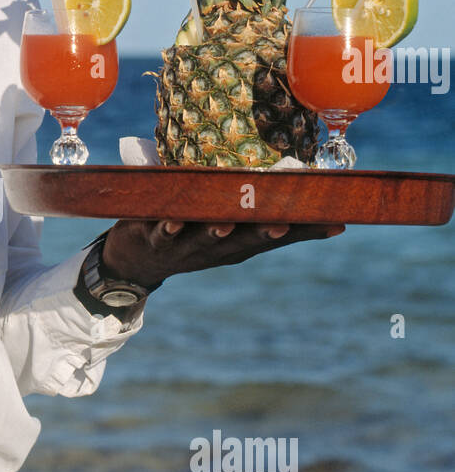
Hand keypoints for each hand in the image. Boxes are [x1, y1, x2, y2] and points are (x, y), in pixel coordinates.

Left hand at [100, 218, 345, 291]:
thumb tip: (315, 211)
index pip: (277, 237)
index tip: (335, 222)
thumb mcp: (235, 232)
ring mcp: (185, 245)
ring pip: (203, 239)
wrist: (137, 260)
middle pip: (243, 241)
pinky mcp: (154, 237)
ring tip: (225, 225)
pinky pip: (161, 233)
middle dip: (262, 233)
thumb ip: (268, 220)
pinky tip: (172, 221)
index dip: (304, 231)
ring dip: (214, 232)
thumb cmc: (194, 236)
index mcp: (238, 244)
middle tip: (282, 224)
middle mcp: (216, 247)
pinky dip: (166, 228)